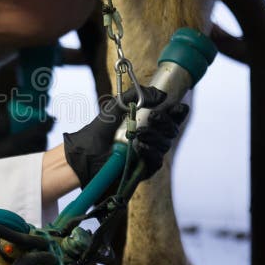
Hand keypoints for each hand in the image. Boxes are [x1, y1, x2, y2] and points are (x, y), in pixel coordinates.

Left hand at [63, 86, 187, 186]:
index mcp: (148, 121)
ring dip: (155, 136)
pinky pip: (157, 161)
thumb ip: (137, 95)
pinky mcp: (144, 169)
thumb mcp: (116, 107)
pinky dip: (151, 152)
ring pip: (165, 144)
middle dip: (165, 122)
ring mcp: (149, 153)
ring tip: (138, 133)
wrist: (86, 153)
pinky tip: (140, 146)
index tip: (176, 107)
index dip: (178, 111)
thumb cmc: (99, 129)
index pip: (172, 116)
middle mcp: (152, 137)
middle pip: (172, 130)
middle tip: (152, 118)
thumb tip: (162, 94)